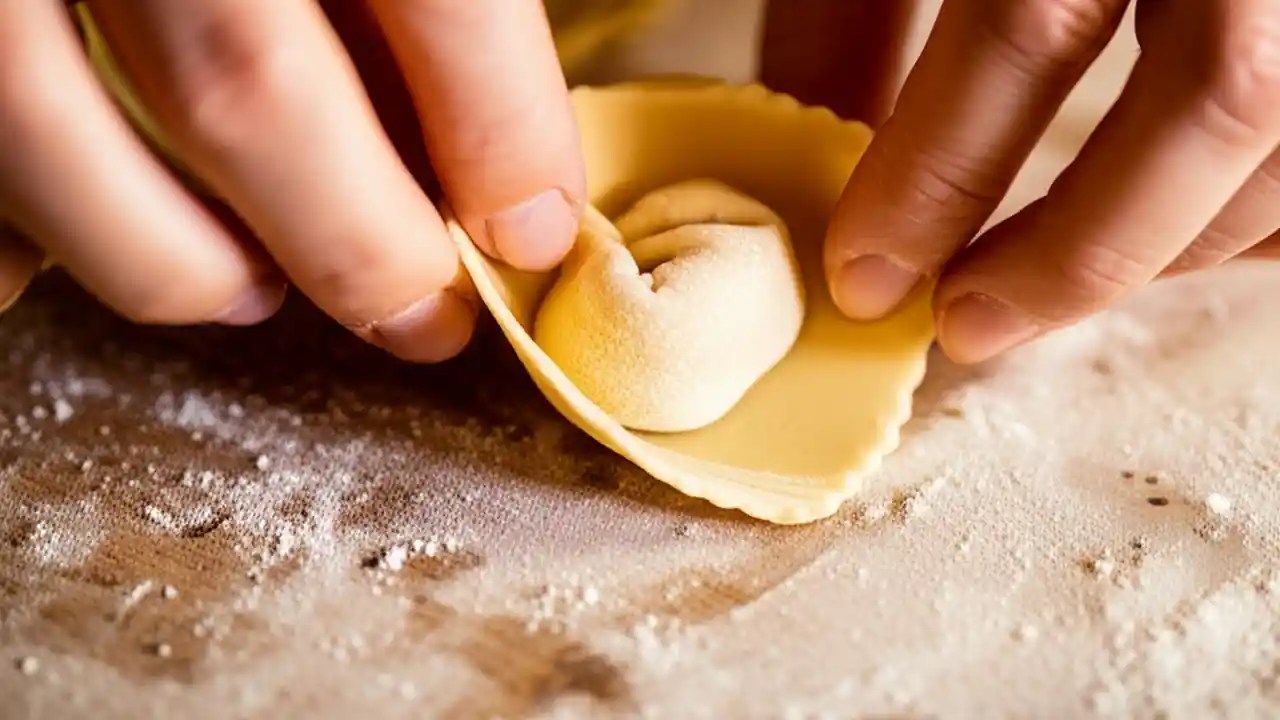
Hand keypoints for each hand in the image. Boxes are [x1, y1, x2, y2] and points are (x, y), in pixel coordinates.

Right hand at [0, 0, 583, 361]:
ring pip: (54, 130)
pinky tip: (90, 240)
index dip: (503, 130)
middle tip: (421, 316)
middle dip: (356, 242)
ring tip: (250, 291)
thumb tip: (502, 158)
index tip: (535, 230)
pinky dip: (25, 227)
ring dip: (170, 256)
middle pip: (248, 89)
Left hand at [769, 0, 1279, 363]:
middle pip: (1219, 100)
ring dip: (1171, 246)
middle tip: (966, 324)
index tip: (865, 278)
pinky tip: (1183, 237)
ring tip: (1048, 288)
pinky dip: (1264, 212)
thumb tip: (813, 121)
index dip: (940, 172)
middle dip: (1082, 251)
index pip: (1031, 24)